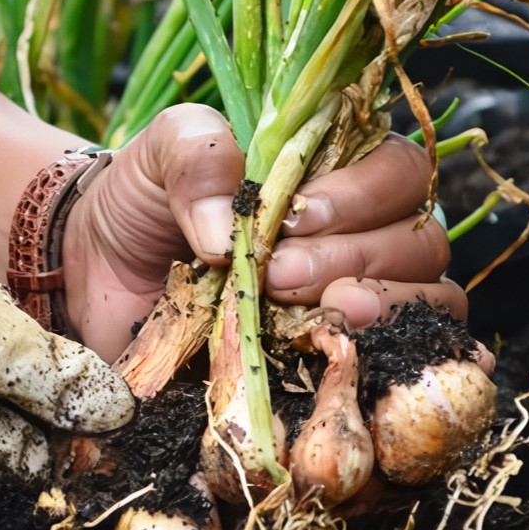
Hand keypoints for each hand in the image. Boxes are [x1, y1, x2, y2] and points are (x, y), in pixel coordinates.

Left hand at [62, 104, 471, 360]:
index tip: (295, 216)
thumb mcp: (161, 154)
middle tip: (278, 275)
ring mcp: (360, 306)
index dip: (362, 195)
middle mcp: (367, 238)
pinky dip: (420, 369)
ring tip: (312, 316)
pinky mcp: (340, 366)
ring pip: (429, 304)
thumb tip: (227, 233)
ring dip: (379, 310)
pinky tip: (397, 375)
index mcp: (341, 174)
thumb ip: (196, 155)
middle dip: (354, 259)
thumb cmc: (145, 204)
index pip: (400, 174)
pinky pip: (409, 368)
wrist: (99, 275)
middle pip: (420, 245)